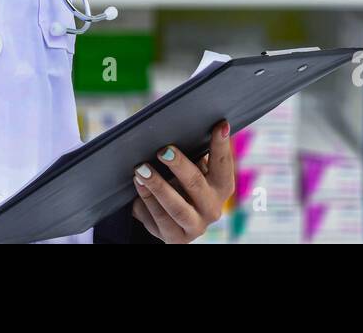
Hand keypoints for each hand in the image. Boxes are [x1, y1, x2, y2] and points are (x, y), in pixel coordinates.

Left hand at [130, 120, 233, 242]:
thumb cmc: (183, 185)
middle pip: (196, 183)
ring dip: (157, 186)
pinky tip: (138, 185)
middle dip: (178, 165)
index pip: (224, 163)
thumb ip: (193, 155)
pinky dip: (147, 200)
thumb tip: (180, 128)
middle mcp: (213, 208)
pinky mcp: (176, 238)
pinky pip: (160, 219)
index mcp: (222, 186)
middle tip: (163, 150)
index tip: (220, 125)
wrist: (174, 223)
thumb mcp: (193, 171)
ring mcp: (195, 226)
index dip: (222, 144)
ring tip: (141, 170)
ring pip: (176, 207)